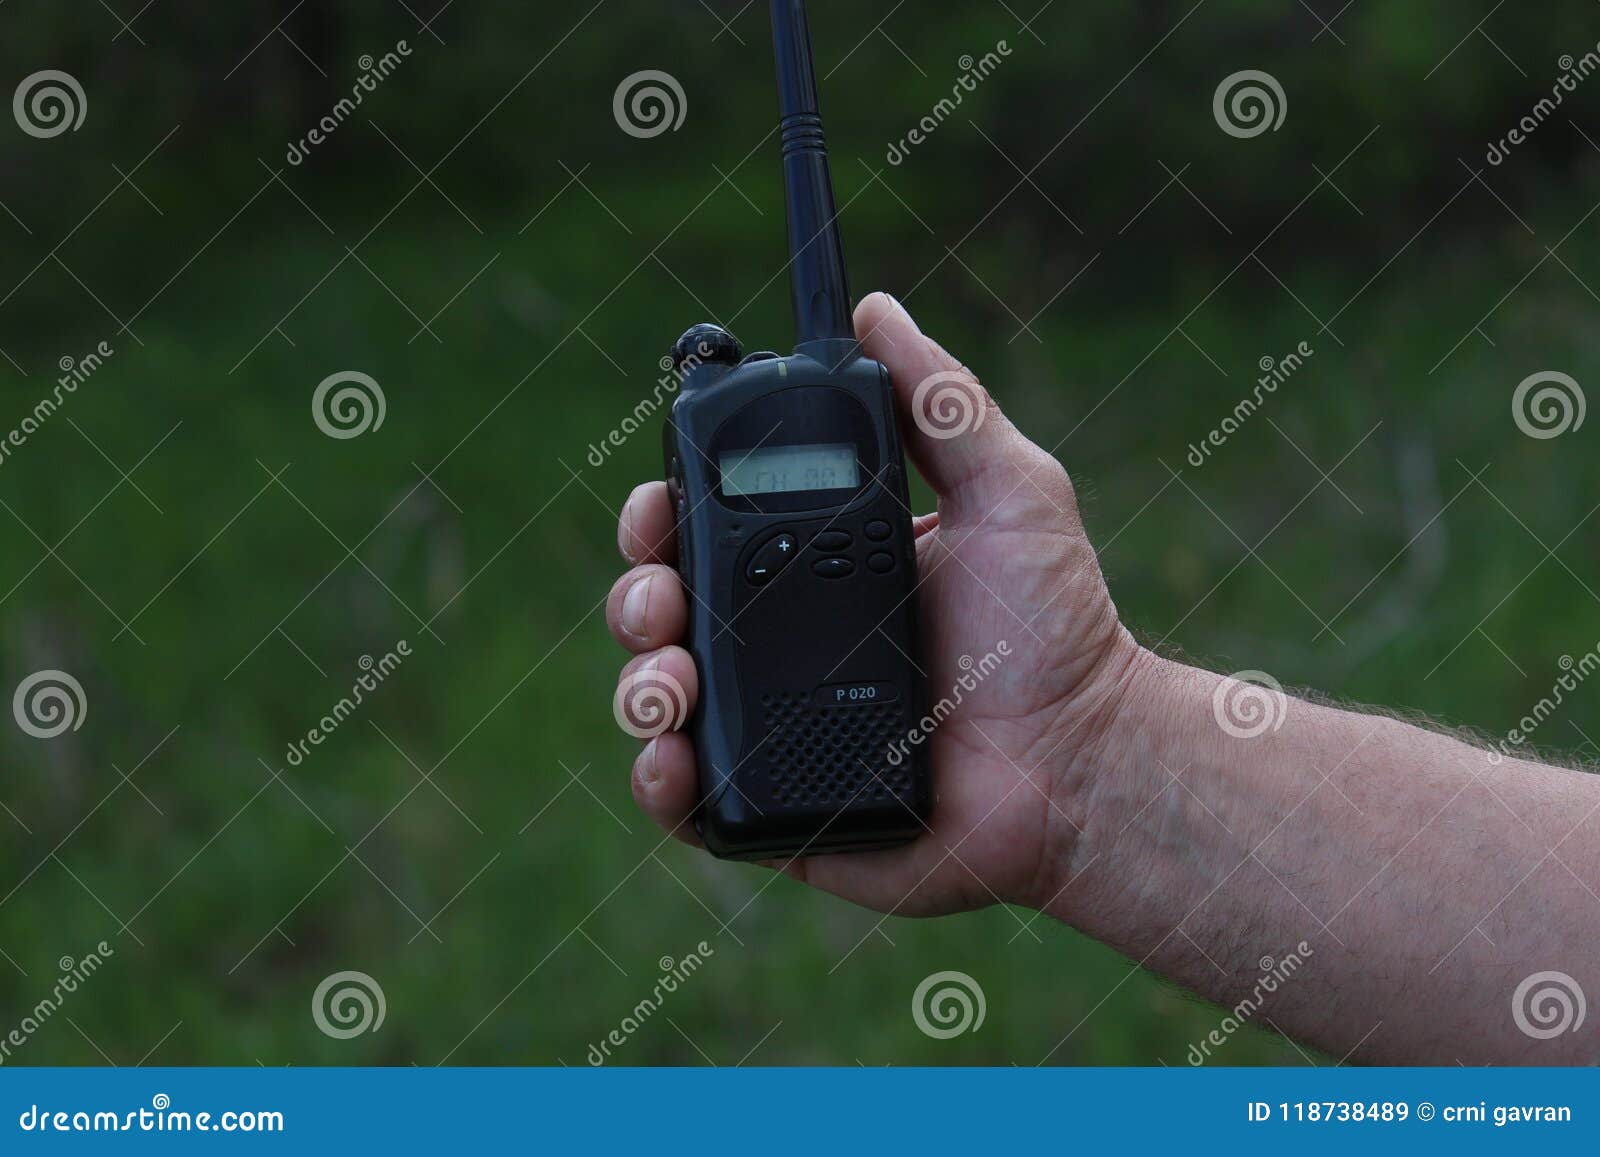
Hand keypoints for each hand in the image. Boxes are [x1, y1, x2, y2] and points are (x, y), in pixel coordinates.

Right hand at [607, 293, 1140, 916]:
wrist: (1083, 760)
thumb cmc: (1055, 628)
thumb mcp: (1011, 491)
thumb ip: (945, 403)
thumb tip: (877, 308)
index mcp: (818, 568)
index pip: (708, 529)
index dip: (664, 512)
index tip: (660, 500)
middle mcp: (780, 644)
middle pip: (664, 609)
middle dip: (637, 594)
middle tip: (661, 597)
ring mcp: (772, 730)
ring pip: (659, 700)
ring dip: (638, 681)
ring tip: (667, 680)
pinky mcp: (778, 811)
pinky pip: (691, 802)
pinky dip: (660, 781)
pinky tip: (672, 758)